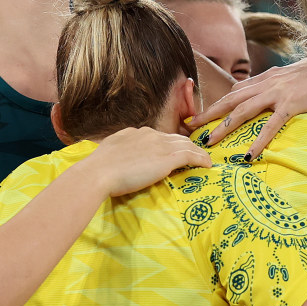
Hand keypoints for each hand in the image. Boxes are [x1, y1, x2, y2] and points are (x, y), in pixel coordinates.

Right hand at [89, 127, 211, 196]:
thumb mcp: (110, 151)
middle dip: (186, 145)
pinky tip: (207, 164)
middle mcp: (150, 134)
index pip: (159, 136)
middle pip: (175, 138)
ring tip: (206, 159)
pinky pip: (191, 156)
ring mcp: (160, 145)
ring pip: (186, 145)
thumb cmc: (99, 167)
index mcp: (136, 132)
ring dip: (198, 152)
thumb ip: (120, 150)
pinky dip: (201, 159)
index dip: (168, 144)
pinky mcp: (168, 158)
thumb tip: (120, 156)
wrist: (99, 172)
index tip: (173, 151)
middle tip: (195, 154)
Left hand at [189, 54, 306, 157]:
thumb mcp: (298, 75)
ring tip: (209, 141)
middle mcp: (269, 82)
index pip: (238, 90)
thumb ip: (283, 83)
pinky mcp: (292, 104)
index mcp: (270, 77)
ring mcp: (279, 93)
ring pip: (243, 110)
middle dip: (209, 112)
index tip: (205, 113)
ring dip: (224, 126)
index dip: (220, 102)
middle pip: (231, 99)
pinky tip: (249, 155)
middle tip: (191, 125)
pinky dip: (258, 141)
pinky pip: (270, 126)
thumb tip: (275, 91)